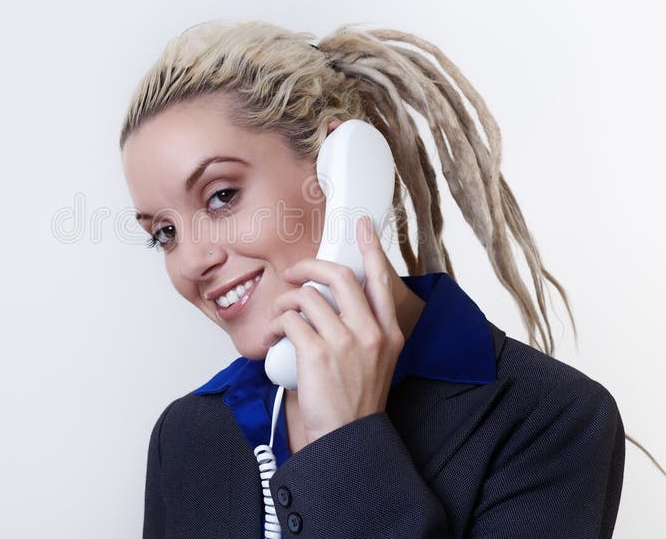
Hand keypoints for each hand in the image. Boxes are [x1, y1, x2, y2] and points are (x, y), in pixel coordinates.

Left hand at [264, 215, 405, 444]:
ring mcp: (346, 342)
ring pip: (309, 296)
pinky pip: (290, 320)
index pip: (381, 280)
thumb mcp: (376, 363)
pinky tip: (275, 336)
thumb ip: (362, 330)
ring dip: (287, 301)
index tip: (361, 226)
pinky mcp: (318, 353)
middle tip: (296, 273)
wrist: (348, 440)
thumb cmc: (355, 403)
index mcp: (389, 334)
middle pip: (339, 277)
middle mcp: (371, 333)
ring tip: (282, 314)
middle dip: (311, 266)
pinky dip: (278, 323)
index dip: (371, 249)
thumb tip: (330, 300)